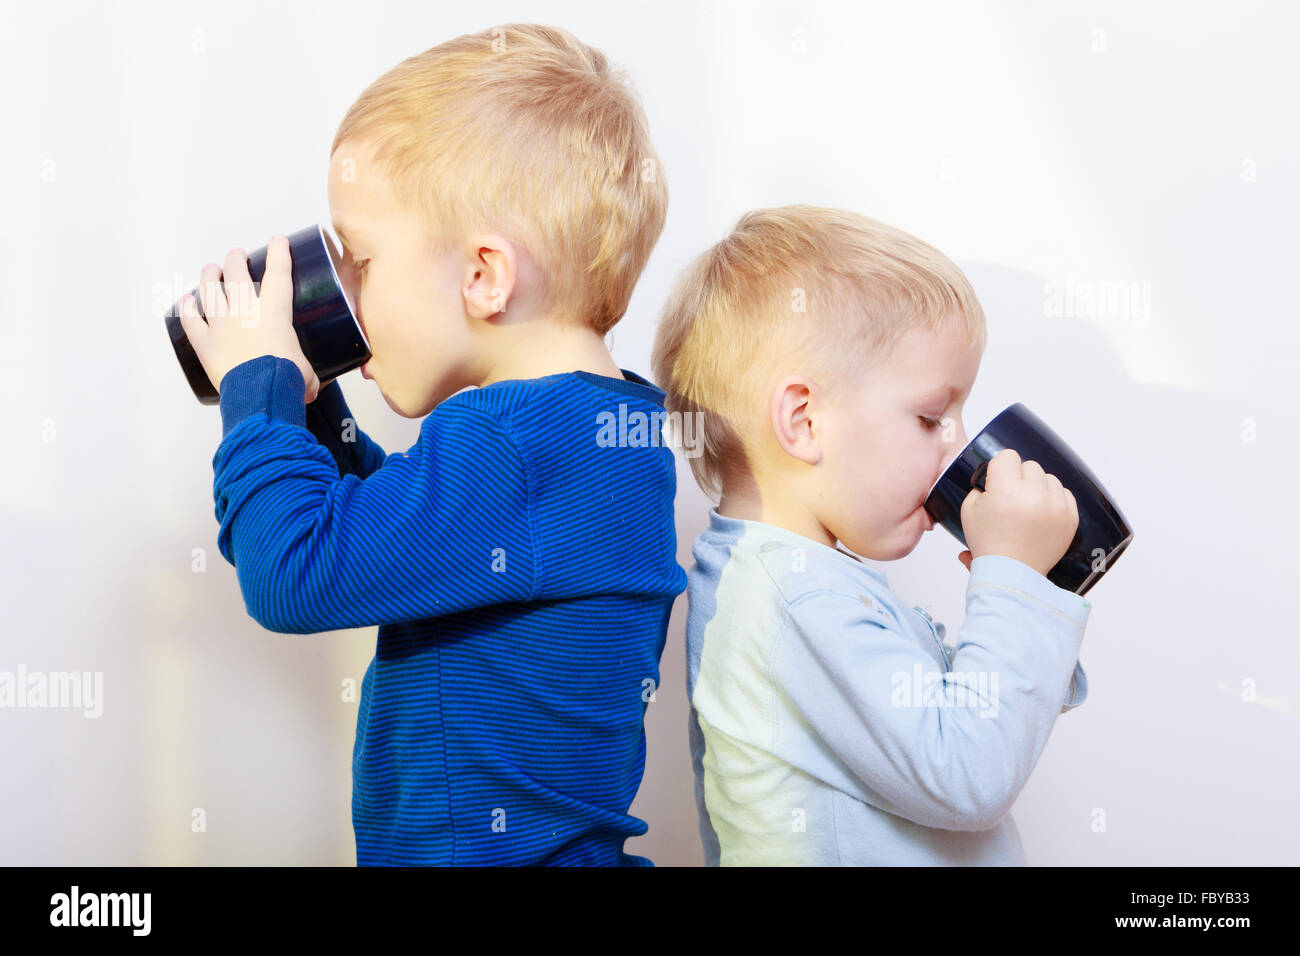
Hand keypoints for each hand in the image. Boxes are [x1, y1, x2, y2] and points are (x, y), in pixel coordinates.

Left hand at [177, 236, 319, 401]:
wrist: (262, 395)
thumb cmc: (288, 380)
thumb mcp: (308, 371)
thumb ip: (306, 370)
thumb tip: (312, 385)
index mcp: (275, 311)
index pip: (278, 272)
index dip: (278, 252)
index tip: (278, 240)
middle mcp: (245, 311)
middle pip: (236, 273)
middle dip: (236, 260)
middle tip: (236, 255)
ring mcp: (221, 325)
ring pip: (210, 291)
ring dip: (209, 276)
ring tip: (210, 269)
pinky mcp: (205, 343)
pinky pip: (191, 321)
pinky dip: (186, 310)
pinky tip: (185, 301)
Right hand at [959, 448, 1078, 577]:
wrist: (1011, 573)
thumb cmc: (990, 545)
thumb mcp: (969, 511)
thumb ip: (980, 487)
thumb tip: (993, 478)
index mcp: (1006, 490)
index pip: (1008, 456)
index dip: (999, 469)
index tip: (997, 481)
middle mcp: (1034, 494)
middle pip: (1029, 466)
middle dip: (1018, 479)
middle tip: (1011, 499)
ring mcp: (1055, 505)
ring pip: (1048, 478)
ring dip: (1038, 488)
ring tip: (1027, 507)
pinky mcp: (1070, 517)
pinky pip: (1065, 493)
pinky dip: (1053, 500)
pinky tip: (1041, 513)